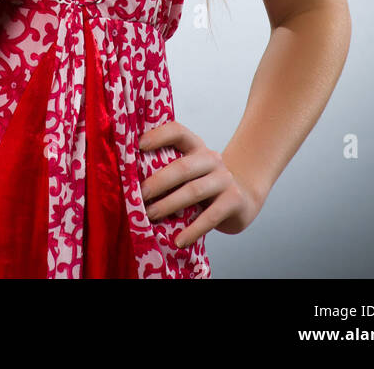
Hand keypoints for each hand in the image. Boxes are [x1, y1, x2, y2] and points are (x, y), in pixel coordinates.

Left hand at [138, 121, 263, 245]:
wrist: (242, 199)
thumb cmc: (204, 186)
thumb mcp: (190, 172)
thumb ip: (169, 170)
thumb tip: (131, 183)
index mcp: (196, 147)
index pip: (178, 132)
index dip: (159, 135)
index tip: (139, 145)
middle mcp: (211, 158)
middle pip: (183, 167)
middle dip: (159, 181)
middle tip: (141, 195)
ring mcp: (224, 178)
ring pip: (193, 191)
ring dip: (169, 204)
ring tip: (151, 216)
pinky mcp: (234, 200)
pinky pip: (210, 216)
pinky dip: (193, 230)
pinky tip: (179, 241)